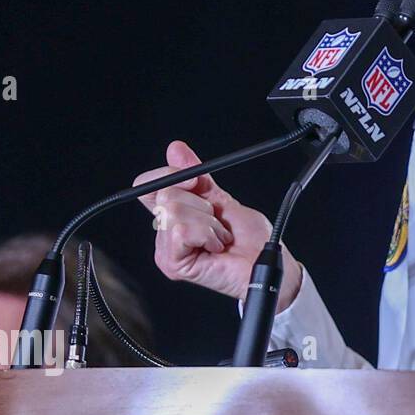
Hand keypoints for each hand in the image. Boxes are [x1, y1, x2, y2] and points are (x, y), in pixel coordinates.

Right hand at [133, 140, 302, 311]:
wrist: (265, 259)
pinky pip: (182, 231)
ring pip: (174, 212)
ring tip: (219, 237)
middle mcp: (165, 232)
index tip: (194, 180)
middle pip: (166, 196)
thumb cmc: (249, 238)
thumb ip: (198, 176)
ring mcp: (166, 250)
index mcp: (174, 215)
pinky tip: (216, 247)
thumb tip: (176, 150)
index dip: (170, 175)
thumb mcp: (223, 198)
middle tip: (217, 222)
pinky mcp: (173, 264)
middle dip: (202, 204)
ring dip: (208, 222)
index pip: (149, 186)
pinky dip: (207, 234)